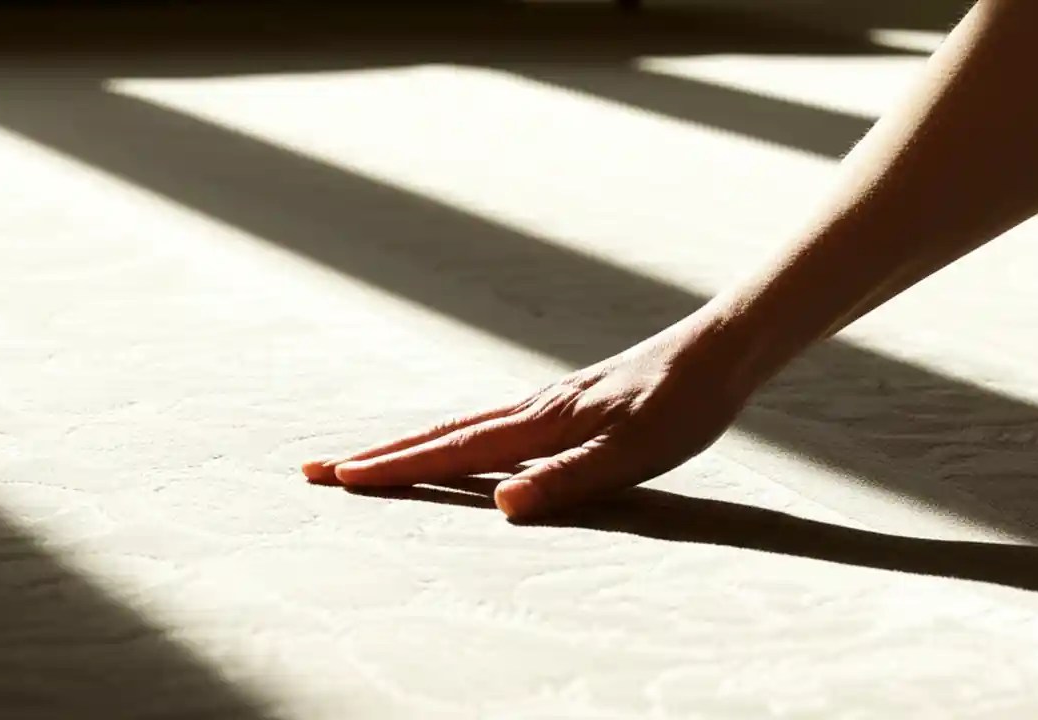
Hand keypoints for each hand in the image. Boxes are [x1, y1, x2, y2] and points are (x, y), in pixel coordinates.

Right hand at [302, 313, 757, 519]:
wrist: (718, 349)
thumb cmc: (683, 405)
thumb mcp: (635, 453)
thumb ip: (569, 479)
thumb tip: (500, 505)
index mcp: (541, 422)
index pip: (453, 452)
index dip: (396, 469)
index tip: (341, 479)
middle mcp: (532, 408)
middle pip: (440, 435)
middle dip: (378, 456)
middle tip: (318, 469)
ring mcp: (545, 402)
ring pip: (459, 426)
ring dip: (408, 445)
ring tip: (369, 459)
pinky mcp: (563, 402)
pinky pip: (488, 424)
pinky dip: (450, 437)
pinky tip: (458, 446)